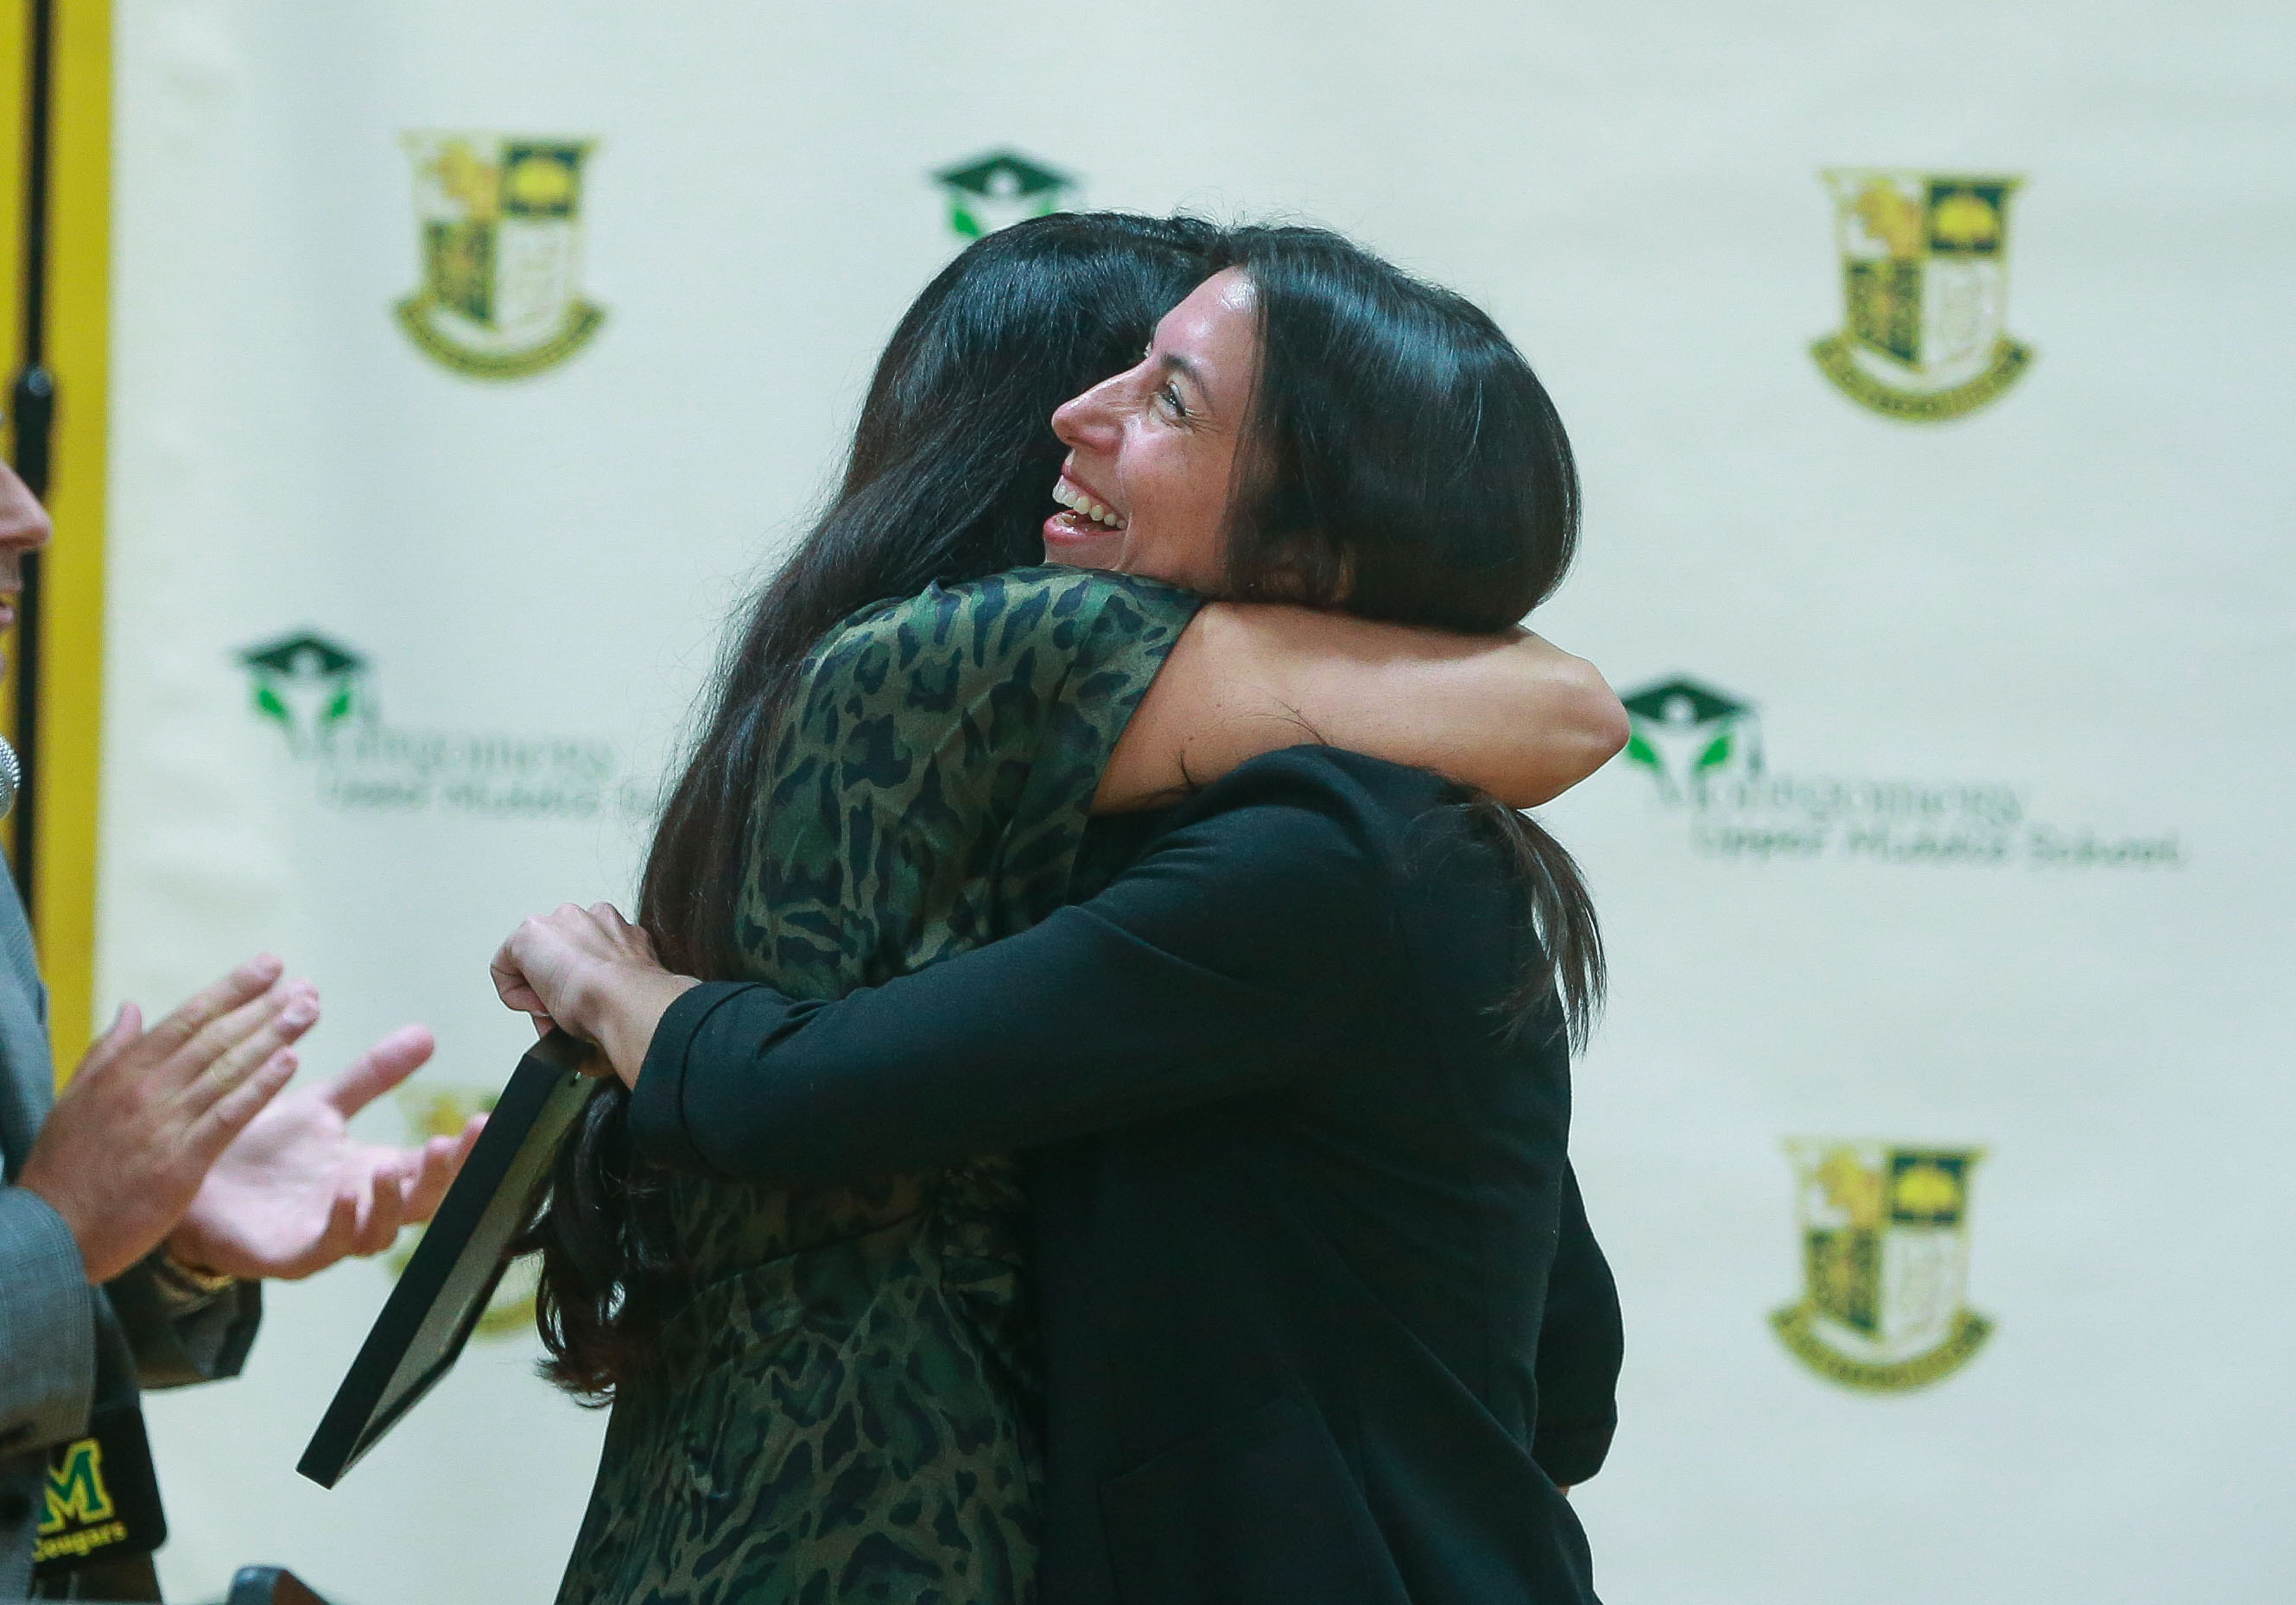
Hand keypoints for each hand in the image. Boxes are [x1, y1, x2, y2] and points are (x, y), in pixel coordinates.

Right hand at [19, 957, 318, 1283]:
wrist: (49, 1234)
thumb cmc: (63, 1168)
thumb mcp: (75, 1100)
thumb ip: (108, 1051)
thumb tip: (133, 1007)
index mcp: (123, 1072)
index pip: (188, 1018)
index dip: (233, 989)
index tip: (270, 965)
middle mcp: (146, 1090)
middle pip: (216, 1038)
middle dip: (264, 1007)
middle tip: (307, 985)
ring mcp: (164, 1125)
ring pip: (228, 1069)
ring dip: (273, 1036)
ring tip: (309, 1010)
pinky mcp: (181, 1163)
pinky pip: (228, 1116)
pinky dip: (260, 1086)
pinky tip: (290, 1062)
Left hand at [167, 1025, 483, 1280]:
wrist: (187, 1173)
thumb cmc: (259, 1147)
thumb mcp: (324, 1104)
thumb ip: (374, 1075)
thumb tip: (425, 1033)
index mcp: (372, 1173)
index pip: (432, 1167)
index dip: (464, 1151)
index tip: (485, 1120)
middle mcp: (359, 1208)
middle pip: (420, 1204)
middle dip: (441, 1177)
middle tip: (451, 1143)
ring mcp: (328, 1235)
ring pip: (378, 1234)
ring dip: (390, 1203)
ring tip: (389, 1168)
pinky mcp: (288, 1255)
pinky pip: (325, 1250)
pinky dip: (340, 1225)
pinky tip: (343, 1193)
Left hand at [492, 902, 697, 1088]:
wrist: (624, 999)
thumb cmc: (633, 1004)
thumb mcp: (627, 994)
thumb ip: (611, 993)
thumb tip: (590, 1025)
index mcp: (620, 932)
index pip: (589, 955)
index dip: (581, 985)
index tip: (585, 1006)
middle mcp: (590, 919)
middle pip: (559, 952)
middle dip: (557, 981)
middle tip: (566, 1010)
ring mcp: (559, 922)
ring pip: (534, 956)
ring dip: (537, 984)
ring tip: (552, 1010)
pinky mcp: (528, 932)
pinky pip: (505, 965)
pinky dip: (513, 991)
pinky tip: (535, 1005)